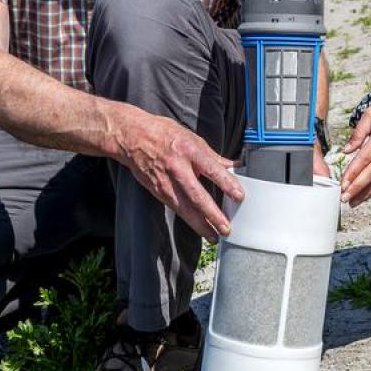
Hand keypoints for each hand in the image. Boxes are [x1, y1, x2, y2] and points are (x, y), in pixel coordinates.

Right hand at [107, 102, 244, 241]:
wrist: (131, 137)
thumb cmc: (162, 134)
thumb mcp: (191, 137)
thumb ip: (212, 155)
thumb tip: (233, 166)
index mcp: (189, 150)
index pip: (212, 170)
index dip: (226, 184)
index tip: (239, 196)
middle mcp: (177, 168)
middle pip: (197, 196)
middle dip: (213, 215)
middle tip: (226, 228)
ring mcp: (165, 182)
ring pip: (184, 209)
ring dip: (200, 225)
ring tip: (213, 236)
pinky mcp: (157, 191)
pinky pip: (176, 208)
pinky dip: (188, 219)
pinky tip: (198, 227)